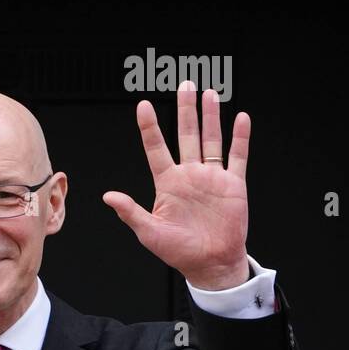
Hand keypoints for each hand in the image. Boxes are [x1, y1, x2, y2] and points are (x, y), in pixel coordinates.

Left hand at [102, 80, 249, 289]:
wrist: (210, 264)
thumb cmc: (178, 252)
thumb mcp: (149, 232)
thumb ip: (130, 212)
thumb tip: (108, 196)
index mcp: (168, 184)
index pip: (156, 149)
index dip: (150, 128)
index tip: (143, 106)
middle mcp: (190, 175)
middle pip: (186, 135)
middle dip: (185, 110)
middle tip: (184, 84)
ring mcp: (212, 177)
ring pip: (211, 139)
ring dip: (210, 116)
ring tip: (209, 93)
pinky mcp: (233, 184)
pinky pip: (237, 156)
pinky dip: (240, 137)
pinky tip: (240, 118)